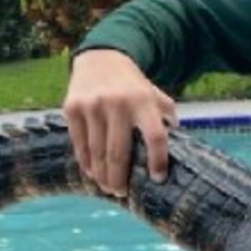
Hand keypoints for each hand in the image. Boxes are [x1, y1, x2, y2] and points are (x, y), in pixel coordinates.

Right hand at [61, 49, 178, 196]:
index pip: (155, 137)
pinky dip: (86, 162)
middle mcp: (117, 103)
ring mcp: (92, 106)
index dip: (158, 160)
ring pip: (97, 152)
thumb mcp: (154, 93)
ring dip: (102, 175)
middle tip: (122, 193)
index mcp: (143, 101)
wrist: (100, 58)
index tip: (158, 179)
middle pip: (119, 152)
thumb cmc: (132, 85)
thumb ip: (167, 115)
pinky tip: (92, 172)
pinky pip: (79, 143)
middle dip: (120, 178)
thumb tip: (177, 140)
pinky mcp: (73, 108)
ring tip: (108, 187)